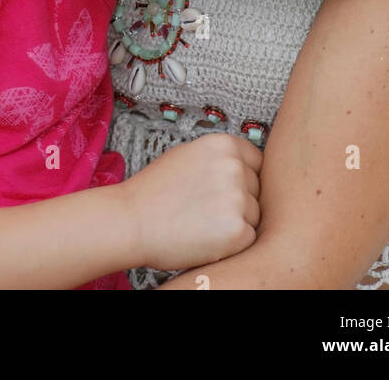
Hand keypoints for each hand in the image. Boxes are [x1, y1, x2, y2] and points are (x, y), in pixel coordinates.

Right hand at [119, 133, 260, 272]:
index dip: (245, 177)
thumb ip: (218, 158)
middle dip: (240, 200)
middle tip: (209, 209)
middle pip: (256, 189)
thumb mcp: (187, 155)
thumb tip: (243, 167)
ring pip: (254, 215)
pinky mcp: (237, 231)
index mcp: (223, 144)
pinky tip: (206, 237)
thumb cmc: (154, 191)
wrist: (132, 221)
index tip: (230, 188)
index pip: (257, 161)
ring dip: (237, 222)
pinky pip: (249, 238)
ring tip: (204, 222)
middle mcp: (234, 167)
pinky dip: (233, 243)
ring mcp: (237, 199)